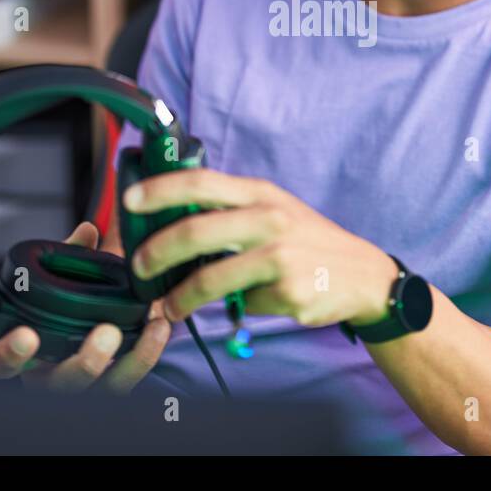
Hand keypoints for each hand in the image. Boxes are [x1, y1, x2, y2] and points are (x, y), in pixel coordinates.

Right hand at [0, 221, 171, 392]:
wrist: (83, 327)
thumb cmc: (59, 306)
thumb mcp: (57, 282)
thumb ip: (69, 258)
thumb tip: (88, 231)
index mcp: (23, 353)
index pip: (3, 364)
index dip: (11, 354)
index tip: (26, 335)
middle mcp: (47, 377)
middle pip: (61, 383)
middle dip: (85, 361)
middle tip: (107, 333)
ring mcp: (80, 387)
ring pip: (102, 389)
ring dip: (129, 361)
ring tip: (151, 328)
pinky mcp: (109, 388)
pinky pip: (129, 381)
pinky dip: (146, 355)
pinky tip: (160, 328)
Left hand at [125, 170, 398, 327]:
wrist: (362, 274)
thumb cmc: (306, 240)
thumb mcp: (273, 210)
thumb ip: (230, 211)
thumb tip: (171, 223)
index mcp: (260, 193)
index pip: (200, 182)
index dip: (159, 189)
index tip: (129, 200)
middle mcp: (269, 218)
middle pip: (194, 231)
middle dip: (156, 253)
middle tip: (139, 269)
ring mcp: (279, 255)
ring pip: (210, 278)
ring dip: (180, 298)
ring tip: (169, 308)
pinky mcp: (287, 290)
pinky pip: (242, 304)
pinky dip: (235, 308)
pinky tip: (242, 306)